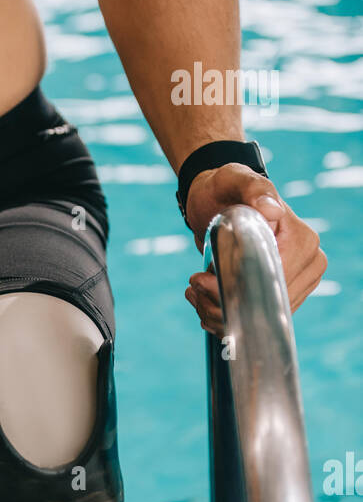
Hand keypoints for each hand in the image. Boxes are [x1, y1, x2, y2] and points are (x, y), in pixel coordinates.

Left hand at [182, 164, 326, 335]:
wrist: (215, 202)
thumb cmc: (226, 188)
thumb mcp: (234, 180)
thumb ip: (253, 189)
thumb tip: (271, 210)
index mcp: (304, 243)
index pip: (269, 282)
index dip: (232, 287)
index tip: (199, 280)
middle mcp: (307, 267)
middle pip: (263, 306)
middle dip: (221, 304)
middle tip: (193, 288)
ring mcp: (295, 286)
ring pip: (255, 319)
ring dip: (217, 314)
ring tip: (194, 295)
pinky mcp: (278, 299)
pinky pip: (252, 321)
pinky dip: (223, 319)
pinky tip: (203, 305)